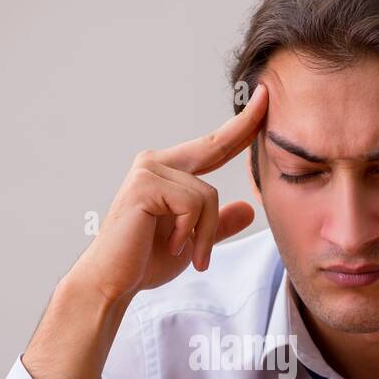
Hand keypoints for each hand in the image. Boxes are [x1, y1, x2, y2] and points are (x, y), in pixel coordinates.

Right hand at [72, 84, 269, 304]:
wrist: (112, 282)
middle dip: (243, 128)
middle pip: (215, 148)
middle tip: (266, 96)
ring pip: (208, 194)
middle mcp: (155, 162)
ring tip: (189, 253)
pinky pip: (193, 204)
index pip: (211, 146)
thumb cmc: (144, 262)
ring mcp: (148, 170)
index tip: (264, 98)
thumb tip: (247, 209)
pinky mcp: (145, 185)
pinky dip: (190, 233)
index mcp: (166, 170)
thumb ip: (216, 223)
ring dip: (205, 233)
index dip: (239, 125)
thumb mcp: (192, 240)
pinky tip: (172, 246)